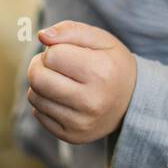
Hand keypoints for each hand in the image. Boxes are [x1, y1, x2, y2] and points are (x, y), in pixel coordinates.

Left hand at [27, 20, 136, 144]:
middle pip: (38, 78)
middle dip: (39, 65)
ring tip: (59, 80)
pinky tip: (62, 98)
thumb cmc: (112, 64)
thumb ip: (70, 30)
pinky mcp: (71, 136)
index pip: (52, 55)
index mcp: (100, 72)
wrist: (132, 102)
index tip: (66, 52)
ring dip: (40, 84)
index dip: (54, 49)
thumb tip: (42, 36)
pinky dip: (44, 102)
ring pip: (34, 97)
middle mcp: (91, 102)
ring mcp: (81, 123)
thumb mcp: (100, 39)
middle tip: (53, 64)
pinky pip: (38, 114)